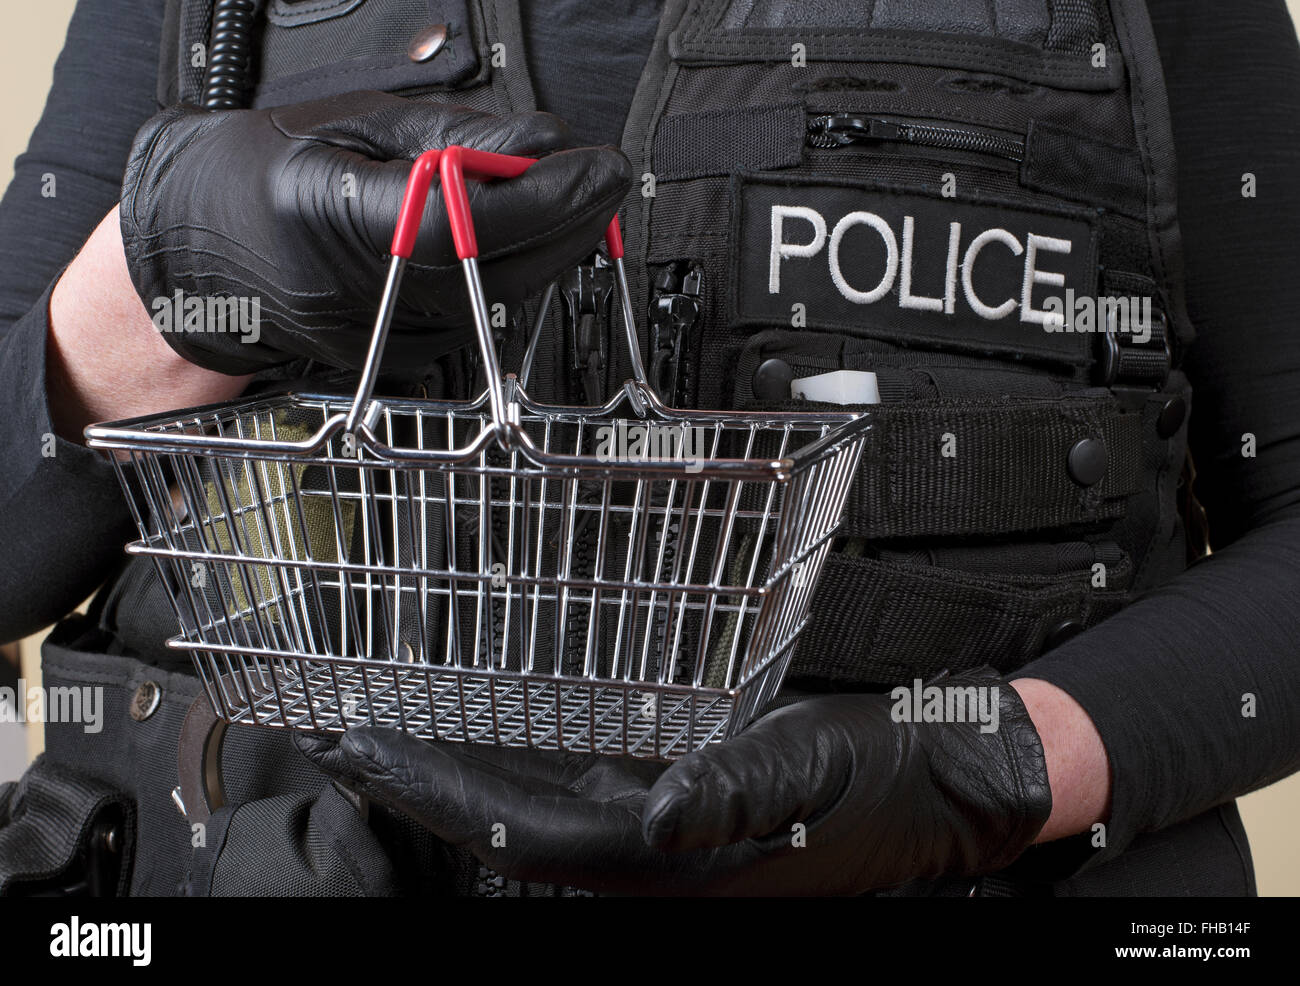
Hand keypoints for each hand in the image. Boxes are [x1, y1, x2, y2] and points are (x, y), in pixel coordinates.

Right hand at [119, 90, 629, 373]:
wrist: (200, 249)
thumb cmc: (266, 175)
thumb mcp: (354, 126)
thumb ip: (455, 138)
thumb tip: (540, 145)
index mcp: (335, 216)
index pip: (472, 223)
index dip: (550, 199)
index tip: (600, 170)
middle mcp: (360, 293)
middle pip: (503, 271)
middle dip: (573, 222)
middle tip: (604, 176)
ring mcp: (378, 337)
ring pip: (501, 301)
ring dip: (550, 250)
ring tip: (565, 197)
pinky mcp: (395, 360)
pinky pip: (478, 319)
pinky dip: (511, 276)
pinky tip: (516, 240)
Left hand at [299, 667, 1051, 894]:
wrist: (939, 781)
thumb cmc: (882, 779)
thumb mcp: (811, 773)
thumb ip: (728, 796)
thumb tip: (650, 817)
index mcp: (677, 865)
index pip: (533, 838)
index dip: (447, 796)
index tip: (373, 752)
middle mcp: (655, 858)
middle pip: (515, 828)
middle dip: (429, 784)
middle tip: (348, 738)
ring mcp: (662, 835)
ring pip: (539, 808)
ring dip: (464, 772)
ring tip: (393, 735)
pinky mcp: (675, 804)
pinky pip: (577, 786)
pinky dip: (519, 761)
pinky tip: (487, 736)